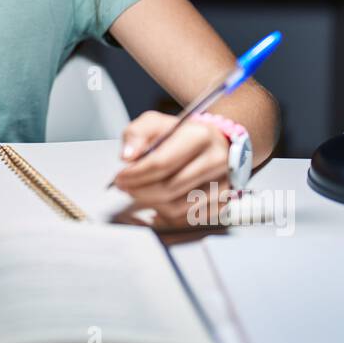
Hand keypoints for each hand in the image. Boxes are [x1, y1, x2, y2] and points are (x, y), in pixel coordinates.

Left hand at [110, 112, 232, 228]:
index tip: (119, 178)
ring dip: (151, 203)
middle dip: (139, 191)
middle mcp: (216, 161)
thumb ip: (136, 134)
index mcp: (199, 136)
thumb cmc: (180, 134)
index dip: (135, 174)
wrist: (214, 142)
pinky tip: (157, 202)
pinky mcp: (224, 202)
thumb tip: (127, 157)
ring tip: (140, 192)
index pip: (161, 163)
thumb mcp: (155, 123)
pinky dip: (167, 214)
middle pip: (168, 188)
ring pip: (176, 208)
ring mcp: (223, 184)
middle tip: (124, 187)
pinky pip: (187, 219)